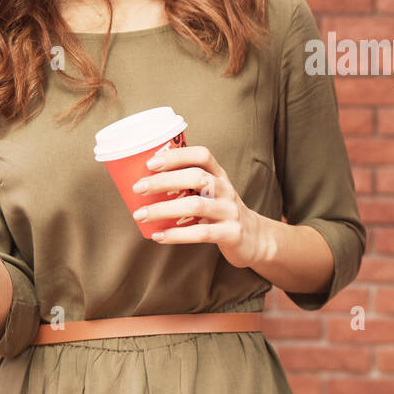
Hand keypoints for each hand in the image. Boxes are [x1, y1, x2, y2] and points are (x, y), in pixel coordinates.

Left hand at [132, 145, 267, 268]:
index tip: (150, 163)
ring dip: (164, 209)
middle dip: (164, 181)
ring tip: (140, 215)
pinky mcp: (231, 233)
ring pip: (196, 206)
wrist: (255, 239)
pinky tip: (158, 236)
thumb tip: (142, 182)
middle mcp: (226, 189)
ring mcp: (230, 211)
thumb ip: (188, 185)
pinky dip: (176, 235)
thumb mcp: (211, 192)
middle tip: (138, 188)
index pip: (203, 155)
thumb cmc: (221, 212)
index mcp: (219, 175)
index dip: (177, 156)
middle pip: (197, 177)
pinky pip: (201, 233)